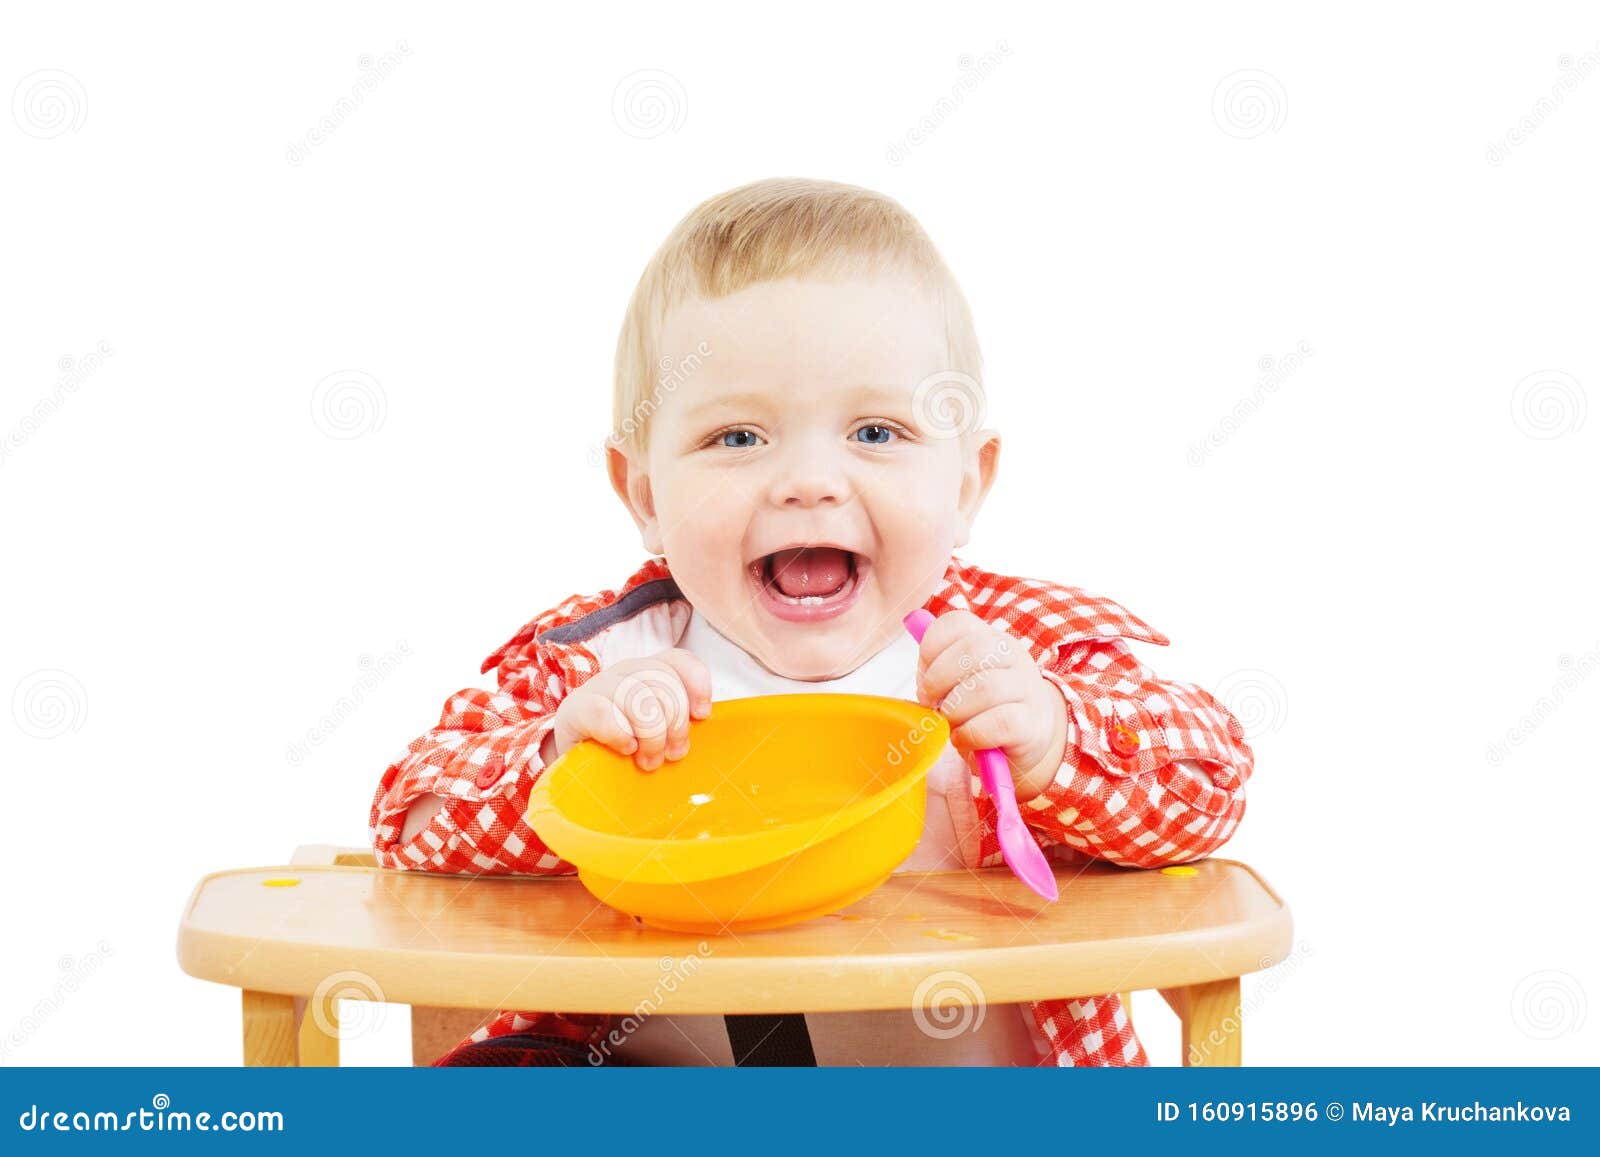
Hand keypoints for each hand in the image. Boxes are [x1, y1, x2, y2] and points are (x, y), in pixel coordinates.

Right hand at [549, 649, 712, 770]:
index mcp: (649, 673)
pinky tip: (626, 749)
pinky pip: (605, 713)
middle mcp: (625, 671)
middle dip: (676, 721)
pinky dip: (620, 734)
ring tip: (650, 761)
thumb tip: (705, 727)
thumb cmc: (624, 747)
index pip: (678, 660)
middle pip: (663, 680)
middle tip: (674, 754)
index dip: (696, 682)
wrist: (574, 761)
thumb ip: (677, 723)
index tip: (703, 715)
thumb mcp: (656, 732)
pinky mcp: (575, 708)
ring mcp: (599, 686)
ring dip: (651, 734)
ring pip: (638, 697)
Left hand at [911, 610, 1067, 799]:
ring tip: (949, 725)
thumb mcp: (958, 681)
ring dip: (955, 710)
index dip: (930, 648)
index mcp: (989, 637)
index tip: (924, 677)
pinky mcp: (1031, 723)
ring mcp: (1026, 688)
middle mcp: (1012, 655)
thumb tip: (923, 684)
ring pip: (986, 687)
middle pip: (973, 649)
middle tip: (931, 703)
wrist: (1027, 736)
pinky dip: (971, 733)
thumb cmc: (982, 706)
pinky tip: (963, 739)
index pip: (957, 622)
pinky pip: (999, 722)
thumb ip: (937, 672)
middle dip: (939, 679)